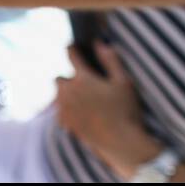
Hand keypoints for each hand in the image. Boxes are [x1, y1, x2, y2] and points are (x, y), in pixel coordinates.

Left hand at [55, 43, 160, 178]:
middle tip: (85, 85)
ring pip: (58, 96)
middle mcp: (68, 91)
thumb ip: (111, 61)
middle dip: (69, 80)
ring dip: (67, 95)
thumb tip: (100, 43)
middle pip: (59, 78)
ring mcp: (64, 108)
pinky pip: (60, 112)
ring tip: (85, 102)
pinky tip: (82, 115)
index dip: (71, 49)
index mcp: (83, 78)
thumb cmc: (125, 110)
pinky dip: (67, 111)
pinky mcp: (64, 122)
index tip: (71, 47)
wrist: (120, 142)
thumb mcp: (124, 83)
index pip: (71, 56)